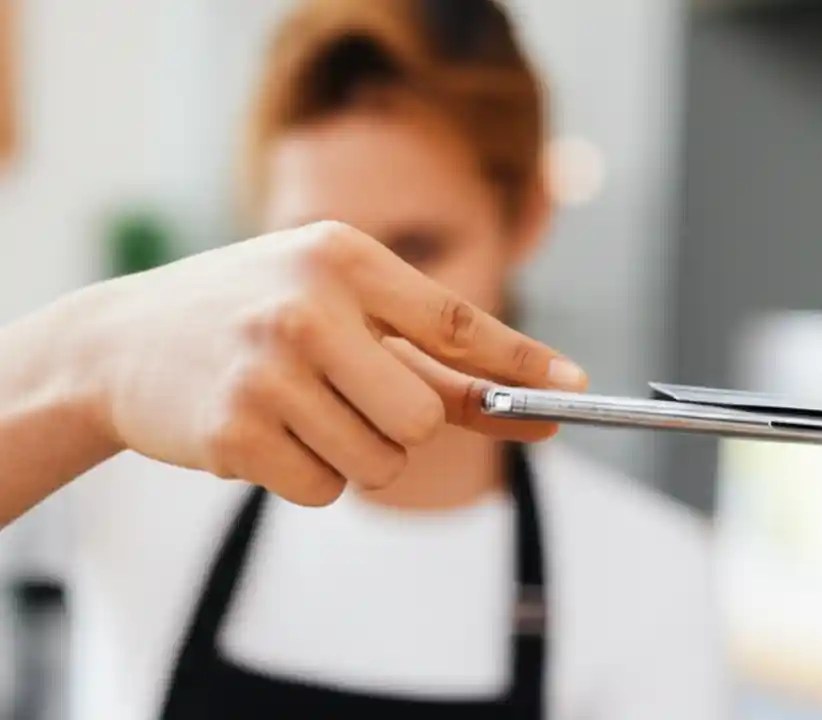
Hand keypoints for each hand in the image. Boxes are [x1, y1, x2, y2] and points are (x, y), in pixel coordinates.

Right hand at [73, 221, 584, 505]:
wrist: (117, 343)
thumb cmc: (251, 318)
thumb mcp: (337, 308)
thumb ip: (436, 361)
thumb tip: (532, 406)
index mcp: (343, 258)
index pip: (456, 320)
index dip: (519, 363)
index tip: (573, 391)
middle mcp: (307, 306)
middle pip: (420, 419)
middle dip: (399, 427)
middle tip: (349, 401)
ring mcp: (267, 369)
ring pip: (377, 463)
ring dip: (351, 454)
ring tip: (296, 409)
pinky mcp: (234, 431)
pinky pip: (323, 490)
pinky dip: (306, 477)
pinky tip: (262, 433)